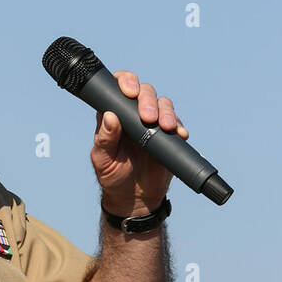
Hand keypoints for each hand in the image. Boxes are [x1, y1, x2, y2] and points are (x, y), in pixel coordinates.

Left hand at [91, 69, 187, 217]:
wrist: (134, 199)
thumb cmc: (112, 177)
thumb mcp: (103, 160)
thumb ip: (104, 139)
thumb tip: (109, 116)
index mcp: (115, 115)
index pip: (119, 88)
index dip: (126, 82)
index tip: (129, 92)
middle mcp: (134, 114)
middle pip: (145, 92)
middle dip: (148, 100)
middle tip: (148, 118)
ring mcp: (154, 124)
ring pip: (163, 104)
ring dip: (166, 112)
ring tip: (165, 127)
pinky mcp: (169, 136)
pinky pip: (176, 124)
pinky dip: (179, 127)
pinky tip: (179, 134)